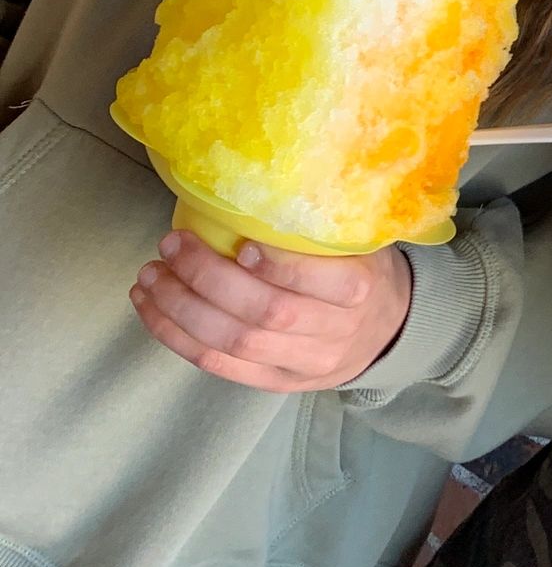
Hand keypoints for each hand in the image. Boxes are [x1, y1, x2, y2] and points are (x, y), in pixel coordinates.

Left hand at [131, 228, 413, 390]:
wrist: (386, 330)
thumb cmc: (363, 269)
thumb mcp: (361, 240)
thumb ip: (321, 223)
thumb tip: (257, 182)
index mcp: (360, 289)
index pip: (318, 282)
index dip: (277, 267)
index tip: (241, 243)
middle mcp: (333, 333)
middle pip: (266, 314)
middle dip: (208, 279)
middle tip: (171, 246)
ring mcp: (302, 365)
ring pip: (234, 344)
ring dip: (181, 310)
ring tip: (150, 277)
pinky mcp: (274, 384)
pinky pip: (218, 366)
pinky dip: (177, 338)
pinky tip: (152, 309)